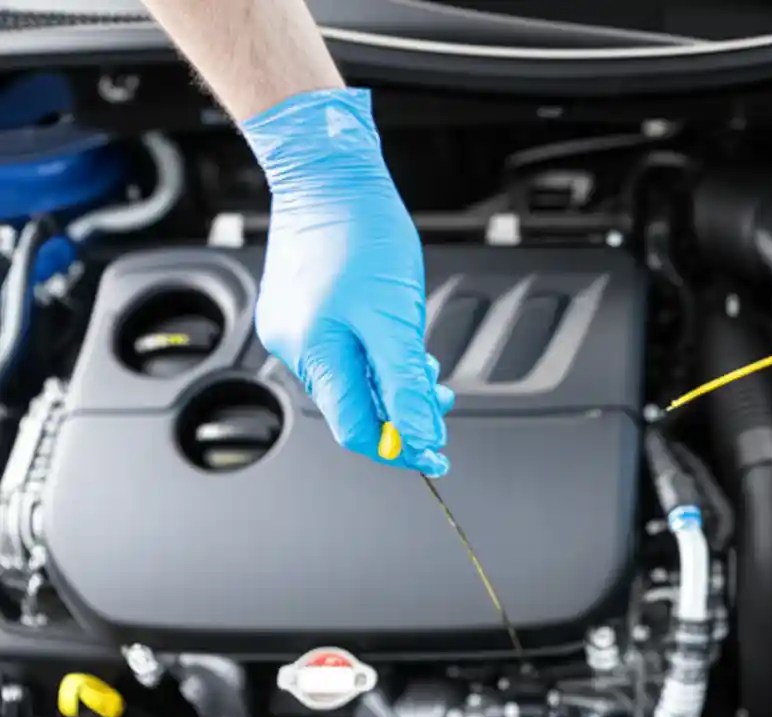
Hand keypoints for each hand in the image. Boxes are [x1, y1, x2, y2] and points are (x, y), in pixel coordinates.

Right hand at [242, 88, 452, 475]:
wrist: (330, 175)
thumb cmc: (362, 235)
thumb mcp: (396, 318)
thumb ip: (404, 384)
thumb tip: (417, 436)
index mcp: (314, 353)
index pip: (356, 429)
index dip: (399, 445)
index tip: (435, 451)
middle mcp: (294, 347)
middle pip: (353, 406)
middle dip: (401, 410)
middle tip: (441, 401)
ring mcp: (294, 327)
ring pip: (350, 379)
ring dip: (391, 383)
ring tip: (426, 368)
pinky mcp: (302, 309)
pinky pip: (342, 352)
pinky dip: (375, 358)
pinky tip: (397, 345)